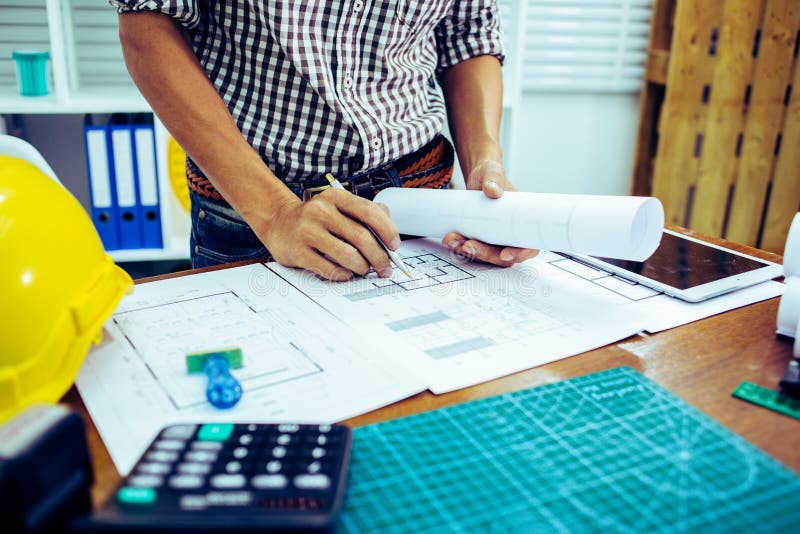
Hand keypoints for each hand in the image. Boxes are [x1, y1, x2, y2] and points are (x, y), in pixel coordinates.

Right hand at [260, 189, 399, 280]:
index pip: (369, 212)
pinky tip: (347, 273)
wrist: (278, 222)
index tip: (394, 245)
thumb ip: (364, 214)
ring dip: (362, 267)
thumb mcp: (338, 207)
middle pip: (361, 237)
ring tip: (364, 270)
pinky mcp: (298, 251)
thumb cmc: (316, 219)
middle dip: (379, 257)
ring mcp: (307, 231)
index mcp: (335, 197)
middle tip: (385, 267)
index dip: (387, 230)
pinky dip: (344, 274)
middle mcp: (320, 211)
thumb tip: (389, 236)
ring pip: (348, 255)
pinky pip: (329, 269)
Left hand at [443, 160, 538, 265]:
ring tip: (452, 240)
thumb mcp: (492, 172)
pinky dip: (458, 246)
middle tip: (468, 245)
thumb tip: (493, 190)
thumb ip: (494, 178)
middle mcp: (509, 235)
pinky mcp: (477, 238)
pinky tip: (449, 239)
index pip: (529, 246)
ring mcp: (493, 239)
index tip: (505, 255)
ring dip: (467, 251)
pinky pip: (470, 248)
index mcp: (521, 222)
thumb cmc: (491, 176)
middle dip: (485, 255)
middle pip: (502, 257)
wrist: (475, 179)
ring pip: (484, 255)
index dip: (520, 254)